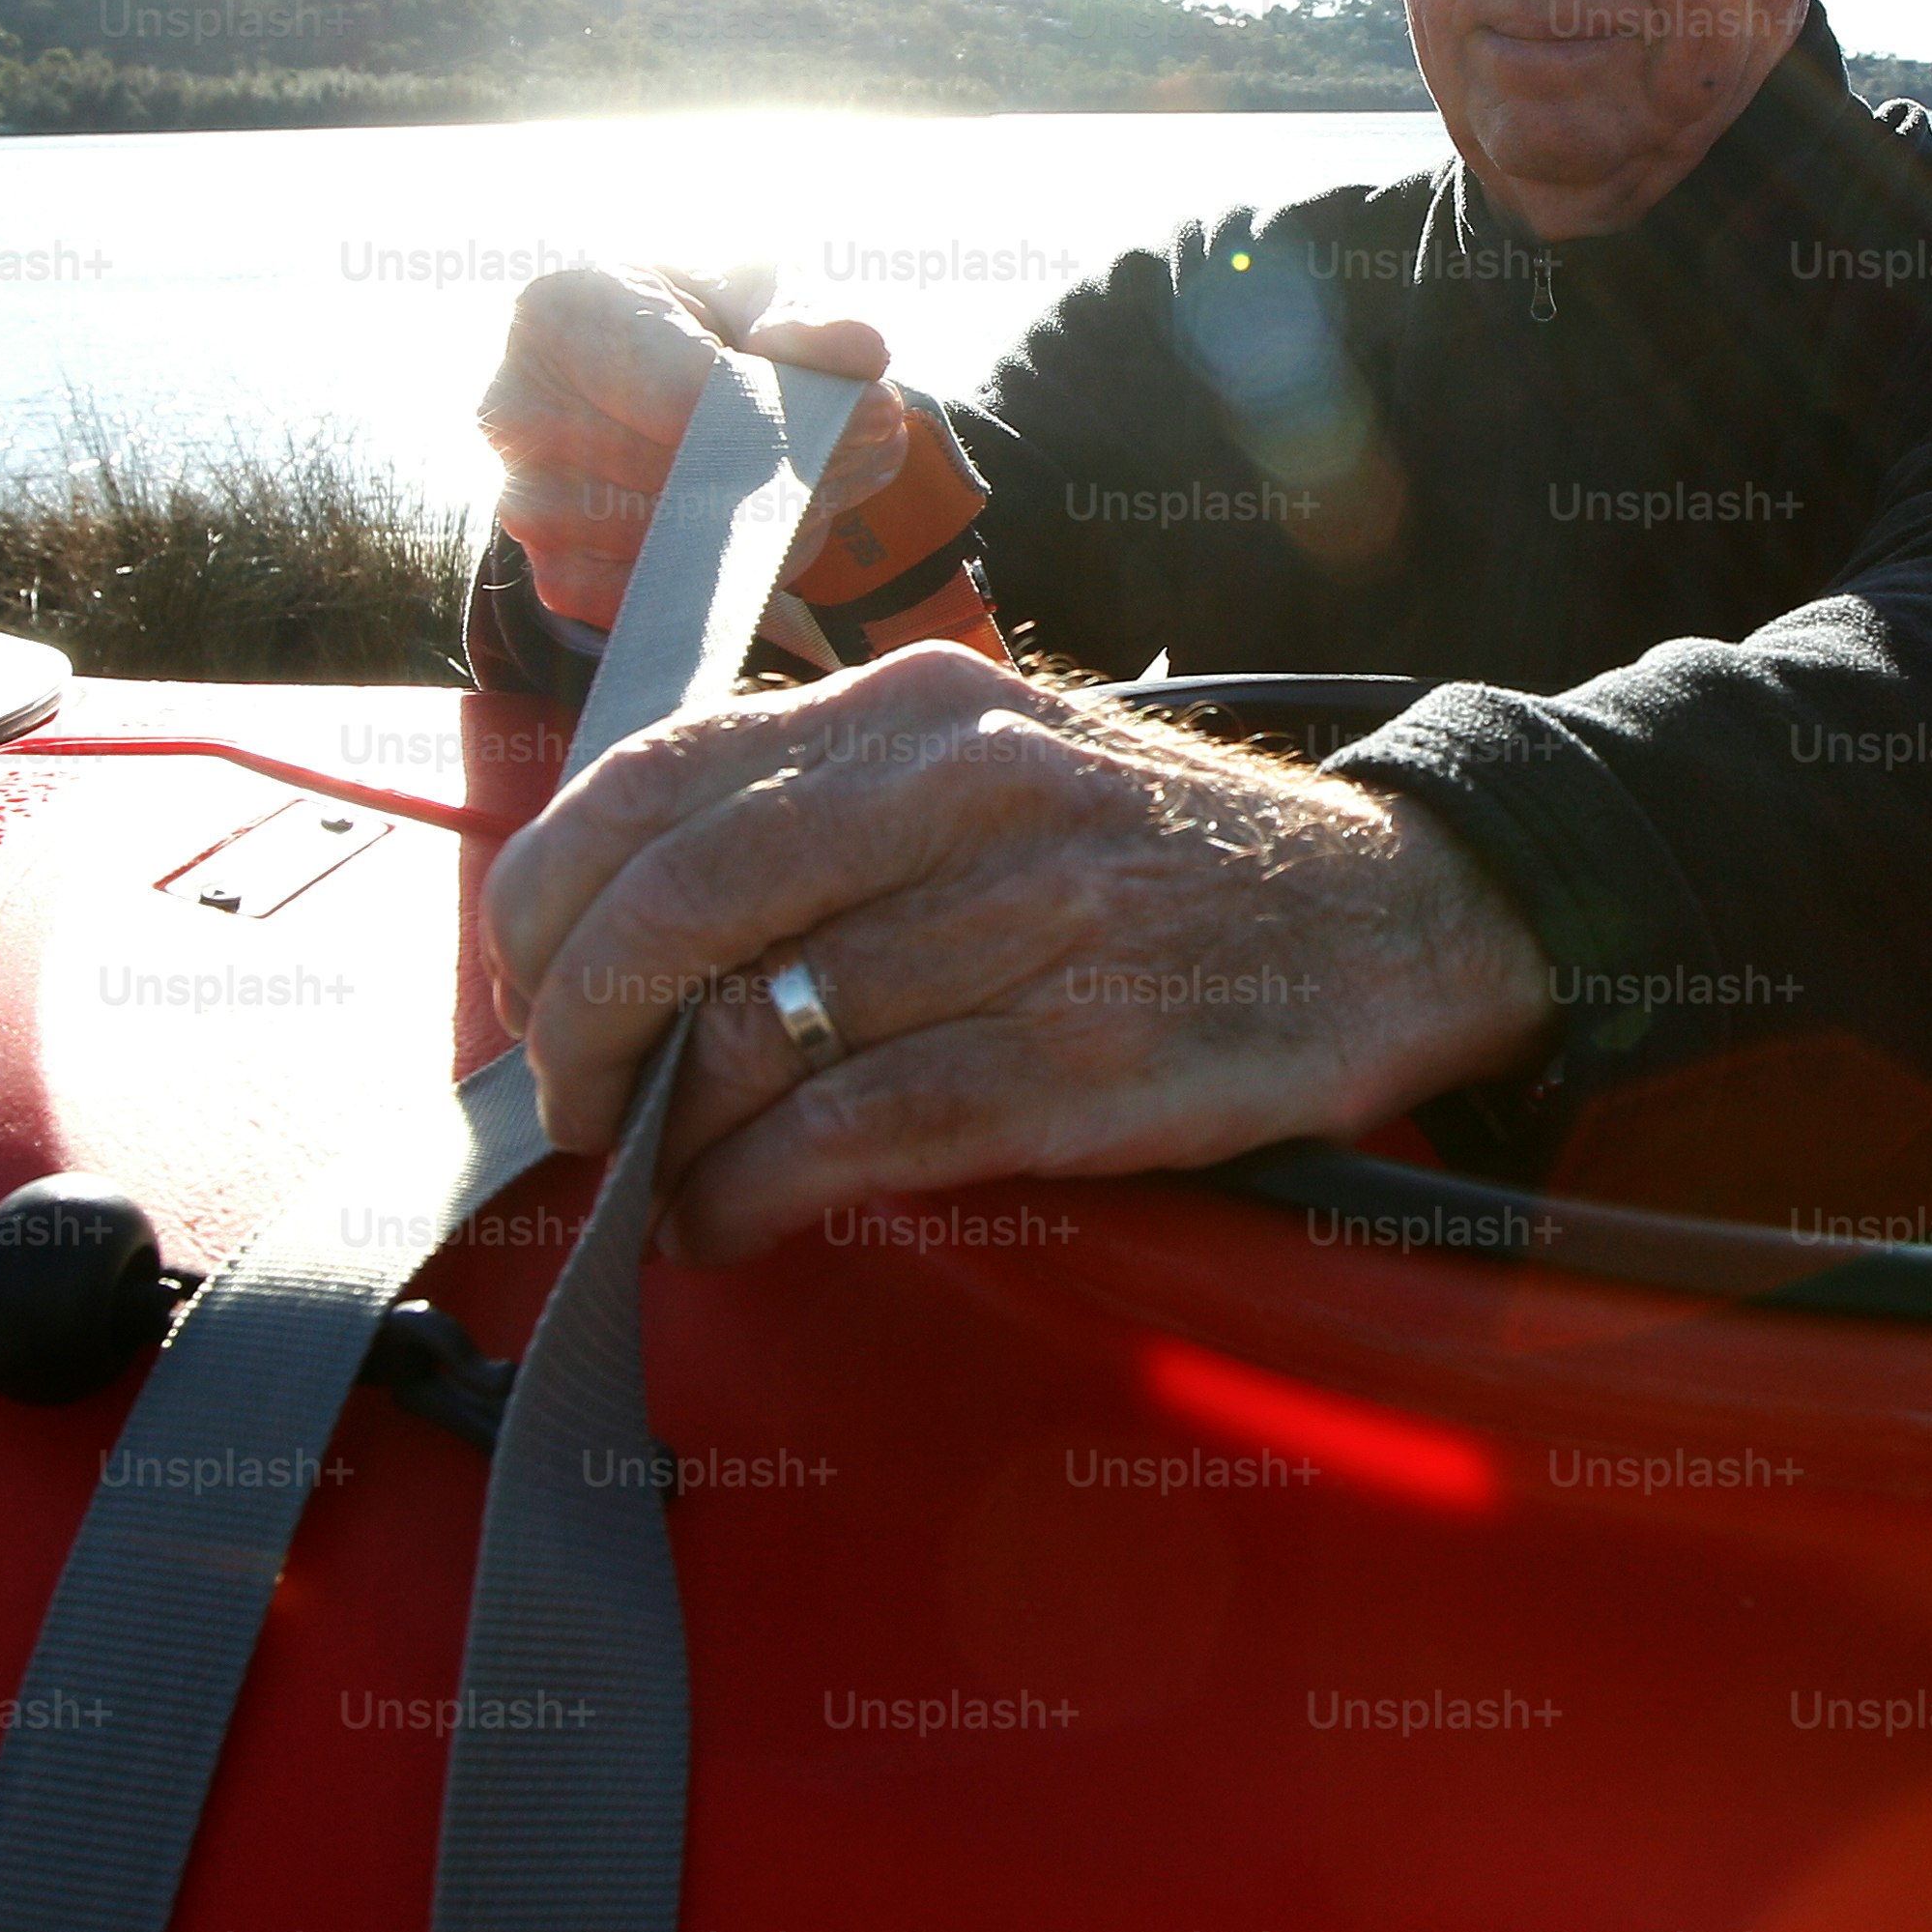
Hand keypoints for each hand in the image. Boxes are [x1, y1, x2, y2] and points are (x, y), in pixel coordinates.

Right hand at [477, 262, 912, 629]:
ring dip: (789, 522)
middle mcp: (517, 413)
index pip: (687, 398)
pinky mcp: (561, 579)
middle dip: (806, 467)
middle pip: (693, 476)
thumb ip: (812, 315)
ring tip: (821, 471)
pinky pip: (679, 598)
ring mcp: (530, 506)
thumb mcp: (762, 290)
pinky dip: (750, 571)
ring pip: (694, 546)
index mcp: (557, 314)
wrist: (650, 384)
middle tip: (866, 440)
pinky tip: (768, 521)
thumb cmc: (703, 324)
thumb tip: (860, 353)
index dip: (793, 414)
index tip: (874, 405)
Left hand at [480, 647, 1557, 1257]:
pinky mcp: (1077, 1063)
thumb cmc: (1162, 860)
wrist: (1399, 917)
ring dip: (660, 1137)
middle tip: (570, 1107)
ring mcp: (1028, 924)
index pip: (654, 778)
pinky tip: (723, 1225)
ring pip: (755, 1035)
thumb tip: (625, 929)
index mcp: (920, 706)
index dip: (548, 902)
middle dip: (577, 1029)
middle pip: (677, 905)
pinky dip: (748, 1197)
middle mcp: (965, 790)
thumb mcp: (995, 766)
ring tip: (651, 1178)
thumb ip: (828, 812)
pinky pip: (851, 1136)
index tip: (532, 993)